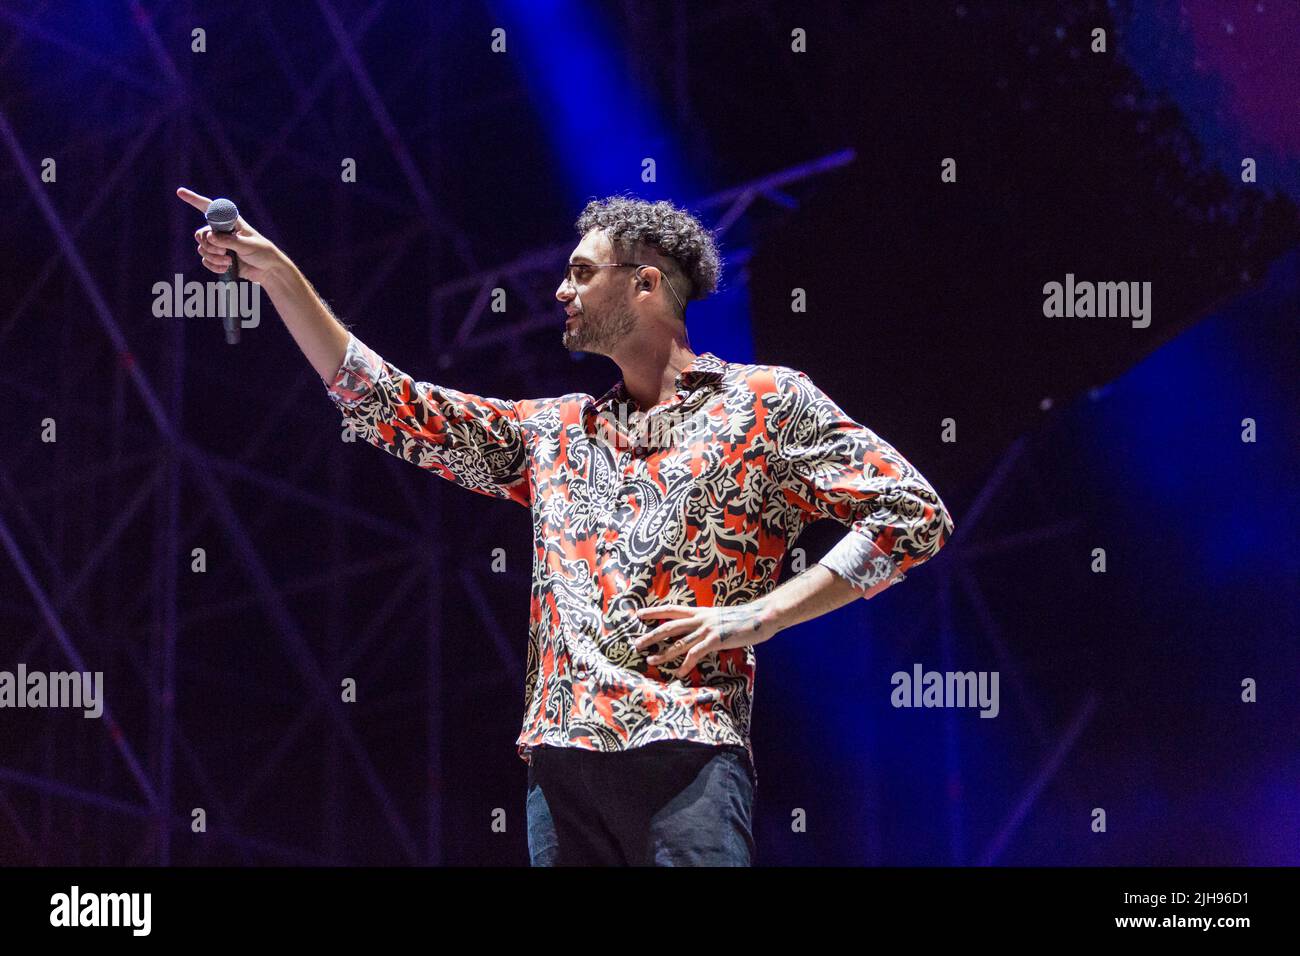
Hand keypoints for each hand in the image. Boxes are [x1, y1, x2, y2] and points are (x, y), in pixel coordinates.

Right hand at [177, 186, 286, 283]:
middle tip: (225, 252)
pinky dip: (213, 265)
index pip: (209, 208)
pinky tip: (225, 268)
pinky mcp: (218, 258)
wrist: (268, 270)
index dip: (194, 199)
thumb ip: (229, 241)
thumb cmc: (262, 252)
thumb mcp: (248, 245)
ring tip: (229, 261)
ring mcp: (219, 245)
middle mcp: (221, 232)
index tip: (180, 192)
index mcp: (230, 222)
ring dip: (213, 257)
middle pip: (201, 234)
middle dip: (209, 245)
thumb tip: (210, 237)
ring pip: (202, 249)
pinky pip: (205, 261)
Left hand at [631, 602, 782, 676]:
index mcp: (700, 612)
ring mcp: (707, 629)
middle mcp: (700, 619)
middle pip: (669, 626)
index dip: (654, 611)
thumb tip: (700, 632)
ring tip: (650, 661)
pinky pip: (695, 654)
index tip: (639, 614)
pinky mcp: (715, 640)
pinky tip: (679, 673)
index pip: (671, 610)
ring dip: (663, 653)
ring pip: (678, 642)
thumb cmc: (743, 618)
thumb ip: (708, 623)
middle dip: (651, 635)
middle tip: (636, 643)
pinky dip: (685, 664)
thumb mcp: (720, 617)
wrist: (761, 616)